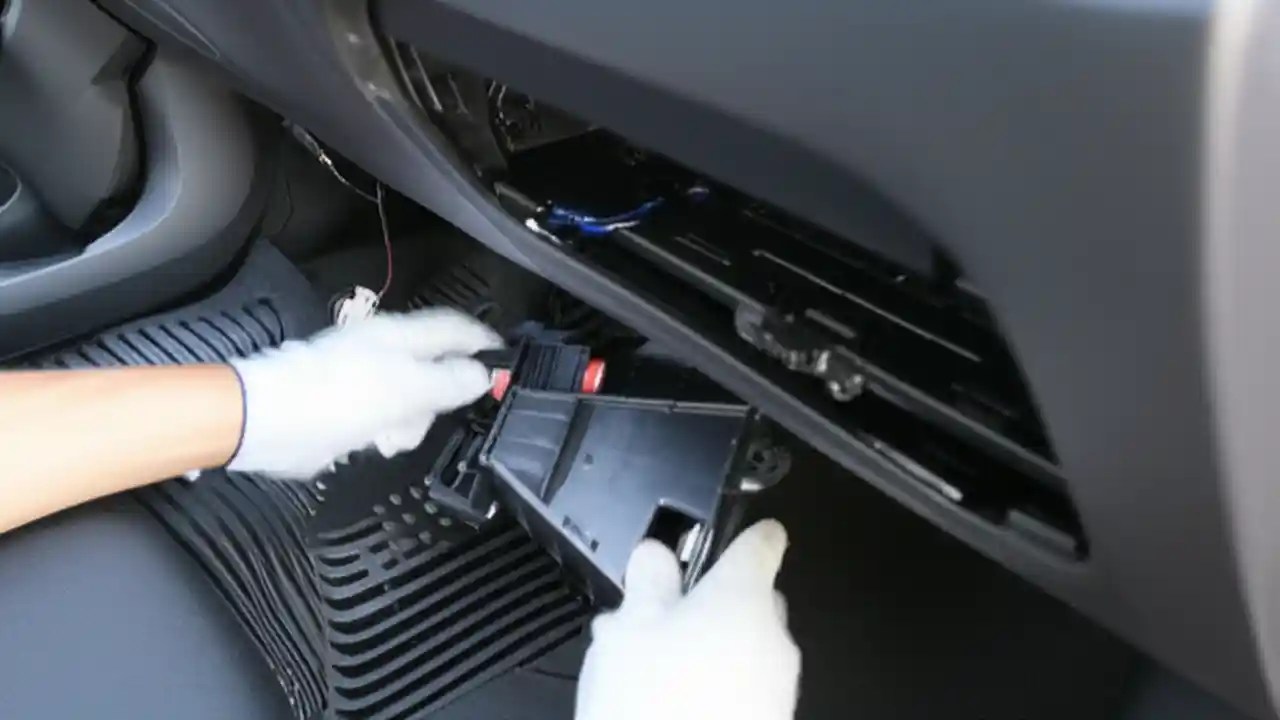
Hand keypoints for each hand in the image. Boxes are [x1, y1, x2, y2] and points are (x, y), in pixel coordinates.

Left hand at [227, 309, 500, 478]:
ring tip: (391, 436)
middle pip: (439, 369)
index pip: (457, 328)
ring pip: (415, 400)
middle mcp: (386, 351)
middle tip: (432, 415)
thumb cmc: (332, 400)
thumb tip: (484, 374)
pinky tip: (373, 442)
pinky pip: (388, 418)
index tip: (506, 367)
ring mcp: (367, 378)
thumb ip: (450, 381)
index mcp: (401, 335)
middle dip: (441, 398)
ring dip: (411, 422)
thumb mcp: (405, 390)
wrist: (265, 422)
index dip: (485, 344)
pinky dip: (387, 432)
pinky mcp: (350, 405)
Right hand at [576, 520, 801, 719]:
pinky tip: (674, 707)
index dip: (746, 536)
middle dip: (712, 606)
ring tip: (652, 675)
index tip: (731, 540)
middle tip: (658, 622)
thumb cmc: (654, 704)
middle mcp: (773, 638)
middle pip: (752, 601)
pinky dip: (719, 690)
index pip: (762, 545)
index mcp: (742, 598)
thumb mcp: (630, 631)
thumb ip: (648, 584)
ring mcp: (778, 687)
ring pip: (746, 650)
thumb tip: (656, 553)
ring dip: (711, 652)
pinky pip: (746, 691)